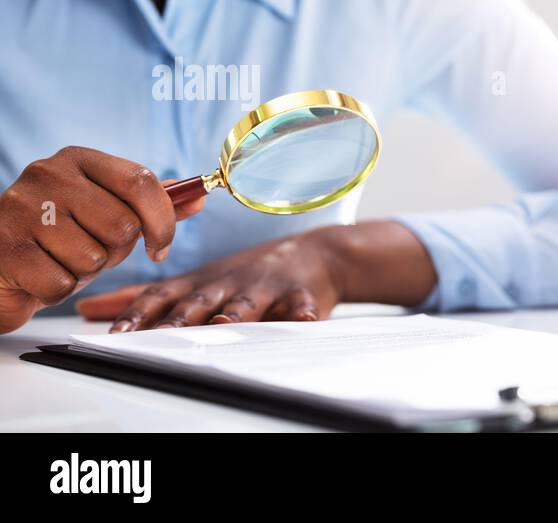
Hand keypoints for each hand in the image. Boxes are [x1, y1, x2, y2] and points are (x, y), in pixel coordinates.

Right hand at [0, 146, 203, 332]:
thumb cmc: (60, 240)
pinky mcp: (6, 247)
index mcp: (78, 159)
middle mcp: (47, 174)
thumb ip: (151, 206)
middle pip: (122, 225)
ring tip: (61, 259)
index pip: (141, 181)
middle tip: (89, 249)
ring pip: (94, 257)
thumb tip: (198, 198)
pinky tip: (41, 275)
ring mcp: (21, 208)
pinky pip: (63, 283)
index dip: (161, 221)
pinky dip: (58, 290)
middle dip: (115, 251)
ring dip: (85, 272)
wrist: (1, 266)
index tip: (158, 247)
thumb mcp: (107, 216)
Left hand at [76, 221, 438, 331]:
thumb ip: (145, 296)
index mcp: (201, 283)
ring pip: (246, 303)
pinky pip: (302, 304)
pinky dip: (302, 312)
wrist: (313, 253)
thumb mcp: (196, 279)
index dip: (140, 312)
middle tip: (158, 334)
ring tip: (225, 325)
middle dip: (178, 318)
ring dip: (235, 314)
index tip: (117, 332)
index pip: (163, 295)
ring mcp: (264, 288)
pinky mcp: (301, 294)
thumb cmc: (247, 273)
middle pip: (199, 302)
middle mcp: (228, 284)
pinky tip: (302, 319)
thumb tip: (91, 308)